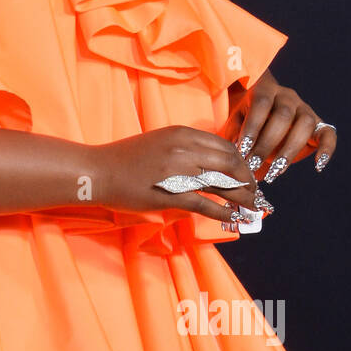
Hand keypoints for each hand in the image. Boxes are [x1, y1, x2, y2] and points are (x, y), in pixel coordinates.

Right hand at [88, 126, 259, 225]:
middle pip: (230, 163)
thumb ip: (186, 149)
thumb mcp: (160, 141)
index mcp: (183, 134)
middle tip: (252, 191)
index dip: (240, 162)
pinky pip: (205, 203)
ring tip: (252, 206)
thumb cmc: (126, 158)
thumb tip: (210, 163)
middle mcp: (185, 148)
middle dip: (247, 178)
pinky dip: (223, 211)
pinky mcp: (170, 193)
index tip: (245, 174)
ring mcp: (178, 171)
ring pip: (222, 183)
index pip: (225, 146)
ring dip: (241, 196)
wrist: (98, 170)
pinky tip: (234, 216)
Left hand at [226, 69, 335, 182]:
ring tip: (275, 171)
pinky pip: (329, 133)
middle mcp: (287, 96)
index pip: (261, 105)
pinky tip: (318, 166)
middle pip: (283, 116)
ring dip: (290, 150)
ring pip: (305, 124)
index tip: (242, 150)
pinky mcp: (318, 123)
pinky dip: (327, 149)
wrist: (262, 108)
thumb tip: (232, 156)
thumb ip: (234, 133)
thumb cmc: (245, 118)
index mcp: (265, 90)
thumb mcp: (235, 120)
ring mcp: (304, 108)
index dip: (253, 127)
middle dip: (267, 144)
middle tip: (253, 164)